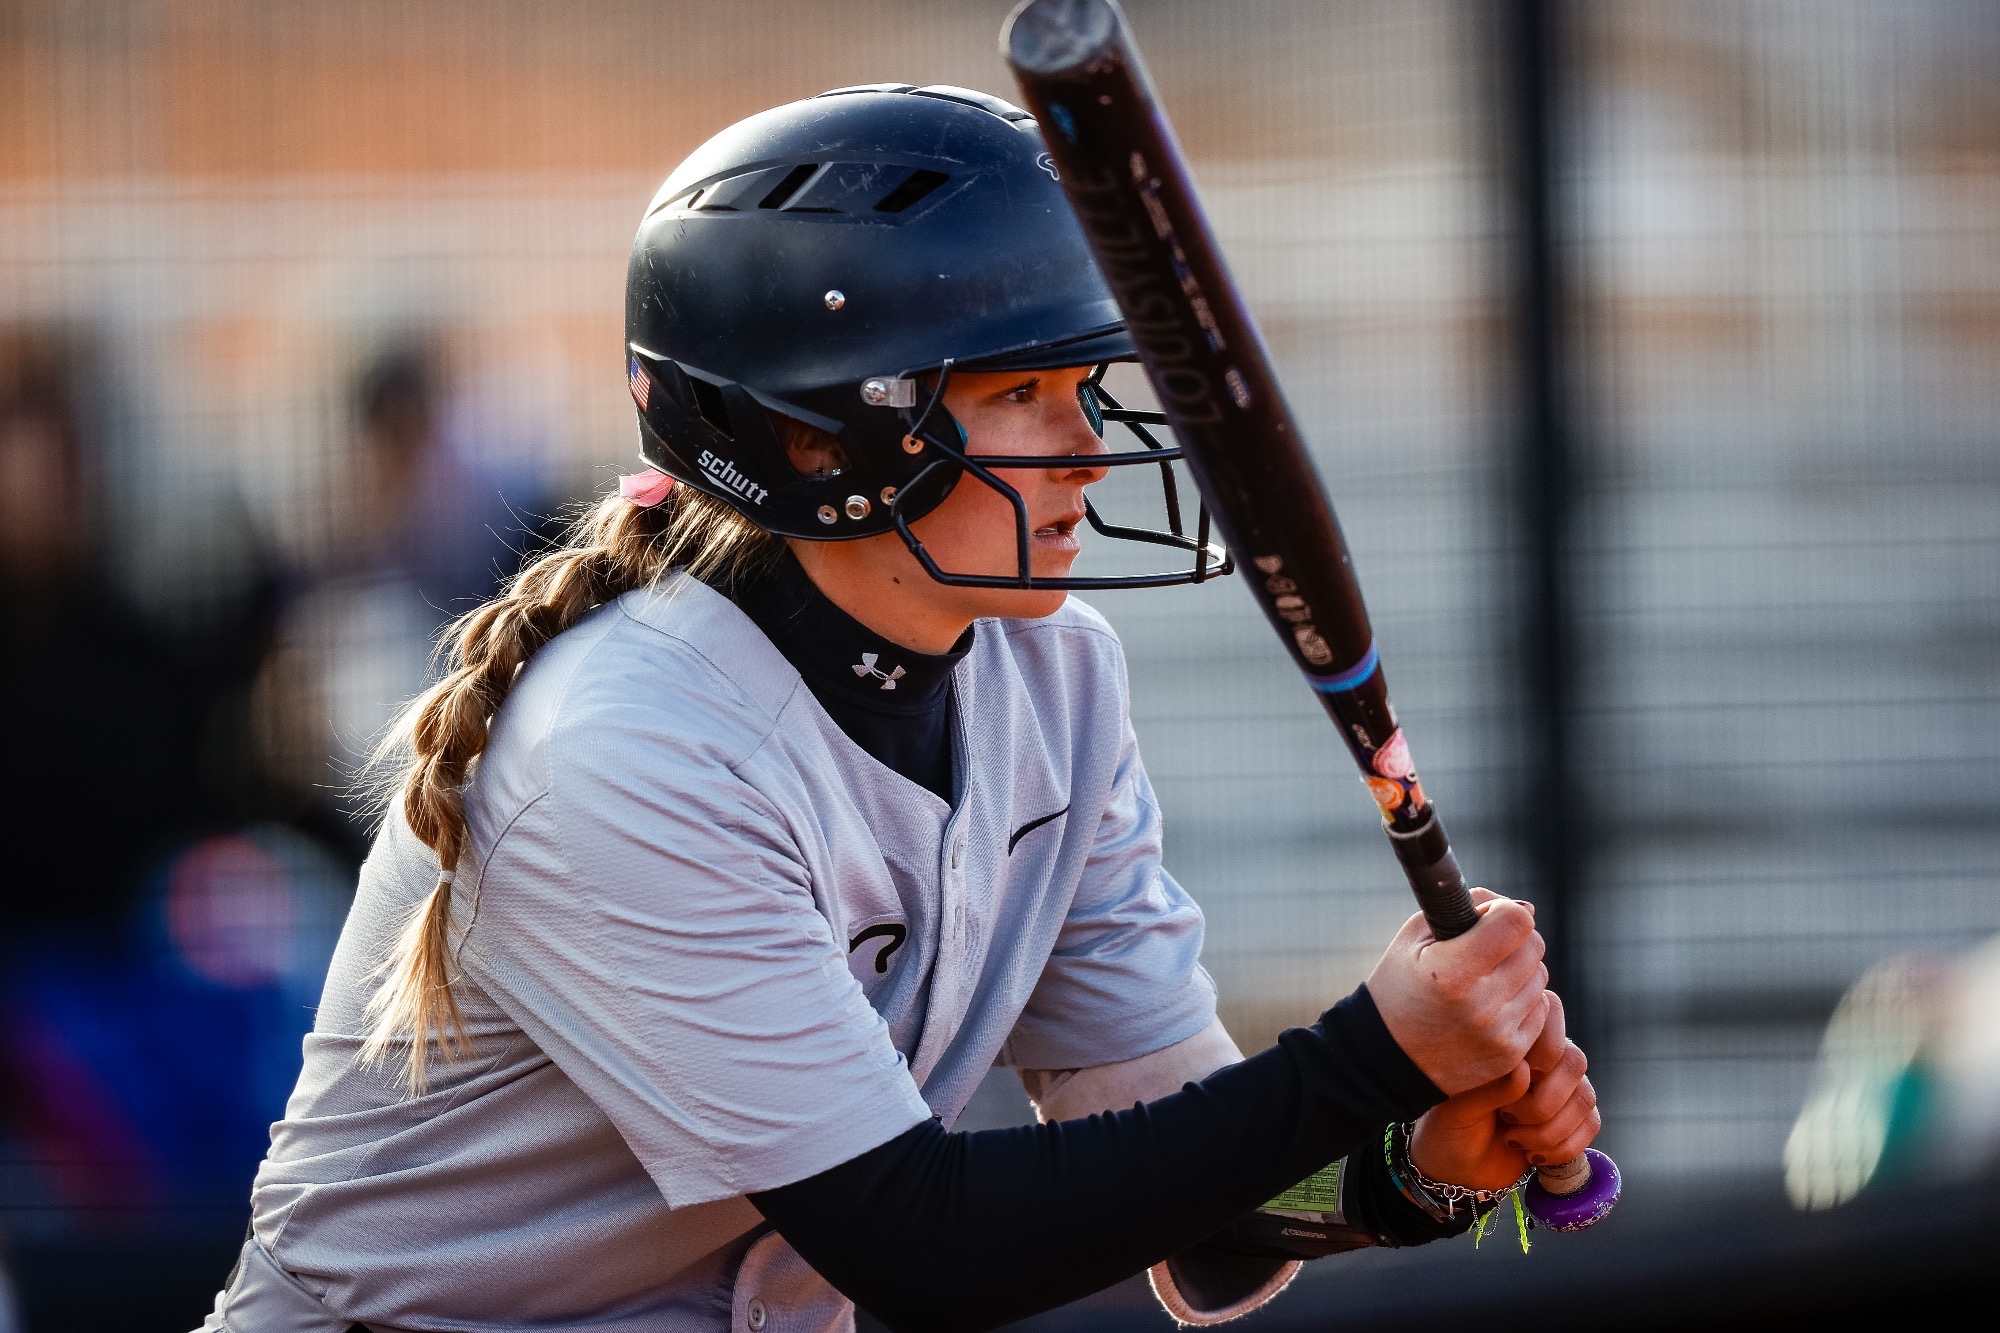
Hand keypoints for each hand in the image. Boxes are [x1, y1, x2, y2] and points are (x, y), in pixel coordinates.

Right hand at [1365, 889, 1545, 1094]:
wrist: (1388, 1057)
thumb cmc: (1399, 986)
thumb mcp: (1415, 938)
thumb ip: (1467, 908)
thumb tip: (1526, 908)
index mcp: (1453, 971)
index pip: (1516, 922)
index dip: (1504, 910)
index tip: (1487, 918)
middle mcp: (1481, 1005)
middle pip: (1534, 948)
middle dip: (1514, 940)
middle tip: (1485, 950)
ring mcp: (1499, 1034)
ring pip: (1539, 978)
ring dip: (1519, 972)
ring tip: (1484, 981)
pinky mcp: (1511, 1054)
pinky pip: (1540, 1011)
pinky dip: (1522, 1003)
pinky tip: (1491, 1007)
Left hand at [1408, 992, 1600, 1191]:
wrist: (1459, 1170)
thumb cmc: (1450, 1128)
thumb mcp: (1458, 1107)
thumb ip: (1491, 1086)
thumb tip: (1525, 1071)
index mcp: (1510, 1040)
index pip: (1549, 1012)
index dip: (1543, 1047)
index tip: (1520, 1075)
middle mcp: (1541, 1058)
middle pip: (1574, 1061)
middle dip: (1542, 1103)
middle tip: (1506, 1117)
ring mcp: (1561, 1088)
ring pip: (1585, 1097)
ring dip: (1548, 1130)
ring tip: (1512, 1139)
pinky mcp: (1573, 1119)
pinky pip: (1591, 1124)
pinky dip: (1562, 1147)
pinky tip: (1531, 1153)